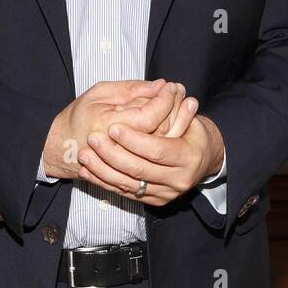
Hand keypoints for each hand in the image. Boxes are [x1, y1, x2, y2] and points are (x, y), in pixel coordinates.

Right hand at [41, 79, 185, 179]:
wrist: (62, 150)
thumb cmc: (79, 116)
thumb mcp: (98, 94)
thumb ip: (129, 89)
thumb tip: (160, 85)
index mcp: (106, 126)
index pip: (148, 116)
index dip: (162, 100)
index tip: (171, 85)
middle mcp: (120, 150)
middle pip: (160, 134)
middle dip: (176, 109)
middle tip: (182, 90)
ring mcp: (128, 168)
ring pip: (164, 150)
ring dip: (180, 122)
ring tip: (190, 103)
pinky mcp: (135, 179)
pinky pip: (161, 158)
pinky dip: (174, 138)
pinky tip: (181, 122)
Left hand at [76, 105, 225, 206]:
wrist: (202, 160)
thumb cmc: (192, 133)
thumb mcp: (188, 116)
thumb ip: (171, 104)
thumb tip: (161, 86)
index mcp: (189, 157)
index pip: (156, 150)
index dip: (133, 139)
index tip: (113, 127)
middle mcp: (179, 179)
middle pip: (140, 169)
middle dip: (113, 154)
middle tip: (92, 139)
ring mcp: (166, 193)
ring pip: (129, 184)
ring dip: (102, 170)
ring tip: (84, 155)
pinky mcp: (154, 201)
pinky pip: (125, 193)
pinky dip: (104, 182)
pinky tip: (87, 171)